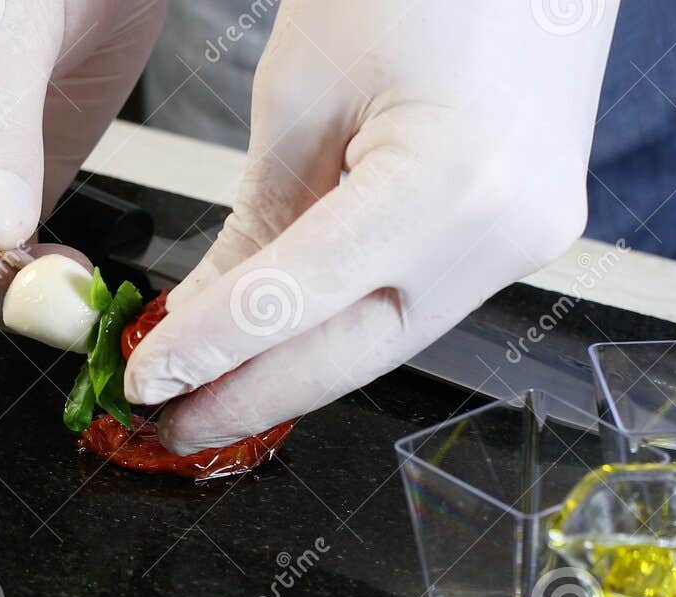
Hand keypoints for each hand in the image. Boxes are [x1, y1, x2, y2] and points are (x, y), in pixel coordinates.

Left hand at [124, 0, 618, 452]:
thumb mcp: (303, 92)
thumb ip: (255, 221)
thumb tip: (202, 314)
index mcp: (447, 187)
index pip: (294, 301)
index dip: (209, 351)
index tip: (147, 381)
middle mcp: (504, 232)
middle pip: (351, 354)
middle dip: (251, 396)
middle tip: (173, 426)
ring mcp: (528, 240)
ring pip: (386, 338)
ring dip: (296, 368)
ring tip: (213, 391)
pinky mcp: (526, 232)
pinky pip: (418, 298)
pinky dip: (345, 320)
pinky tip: (285, 342)